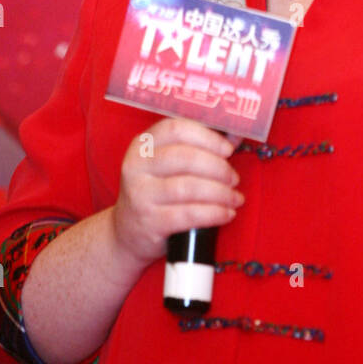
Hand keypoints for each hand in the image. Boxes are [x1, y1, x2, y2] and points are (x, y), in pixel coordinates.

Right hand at [111, 118, 243, 268]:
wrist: (127, 234)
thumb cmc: (155, 193)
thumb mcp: (164, 166)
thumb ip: (194, 149)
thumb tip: (234, 138)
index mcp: (143, 144)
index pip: (177, 129)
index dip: (207, 137)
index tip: (228, 149)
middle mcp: (137, 166)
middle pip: (186, 158)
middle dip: (218, 168)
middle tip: (234, 178)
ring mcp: (141, 194)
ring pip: (189, 187)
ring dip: (220, 192)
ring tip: (234, 197)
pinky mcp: (149, 222)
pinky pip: (188, 214)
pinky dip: (213, 213)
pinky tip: (226, 213)